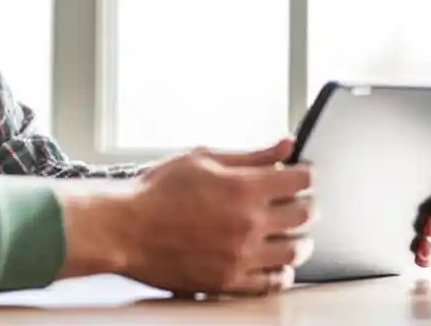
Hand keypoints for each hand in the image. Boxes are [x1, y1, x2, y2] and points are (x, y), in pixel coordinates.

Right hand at [60, 139, 315, 295]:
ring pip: (295, 251)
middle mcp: (250, 223)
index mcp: (245, 188)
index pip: (301, 180)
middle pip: (304, 215)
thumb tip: (286, 146)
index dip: (305, 174)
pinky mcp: (229, 281)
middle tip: (296, 202)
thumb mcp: (202, 159)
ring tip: (291, 234)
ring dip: (300, 240)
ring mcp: (241, 256)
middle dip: (305, 204)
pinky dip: (283, 273)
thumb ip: (251, 155)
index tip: (299, 175)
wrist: (124, 229)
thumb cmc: (156, 192)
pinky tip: (278, 264)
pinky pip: (272, 283)